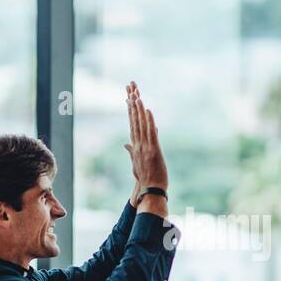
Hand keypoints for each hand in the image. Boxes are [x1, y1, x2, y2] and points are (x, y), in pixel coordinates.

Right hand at [122, 81, 167, 195]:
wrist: (149, 191)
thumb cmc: (145, 179)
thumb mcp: (136, 163)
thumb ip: (131, 151)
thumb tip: (126, 144)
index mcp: (135, 146)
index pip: (132, 124)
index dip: (130, 110)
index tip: (128, 97)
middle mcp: (138, 144)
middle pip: (134, 120)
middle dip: (132, 104)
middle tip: (130, 89)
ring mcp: (145, 147)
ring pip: (141, 124)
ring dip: (138, 109)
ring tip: (136, 95)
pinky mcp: (153, 150)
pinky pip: (151, 133)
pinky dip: (149, 121)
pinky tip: (148, 110)